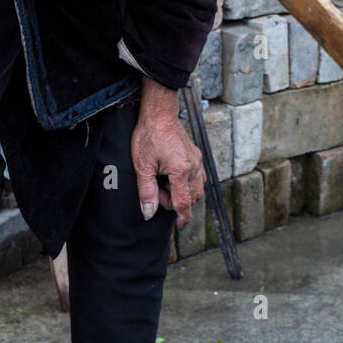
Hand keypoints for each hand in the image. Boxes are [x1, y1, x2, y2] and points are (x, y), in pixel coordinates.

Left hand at [131, 83, 204, 229]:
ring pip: (198, 188)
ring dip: (183, 193)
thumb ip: (147, 192)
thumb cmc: (149, 137)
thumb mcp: (142, 166)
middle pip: (192, 197)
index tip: (180, 227)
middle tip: (158, 191)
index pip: (184, 203)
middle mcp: (194, 167)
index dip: (182, 218)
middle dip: (176, 201)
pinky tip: (175, 178)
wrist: (159, 115)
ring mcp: (198, 160)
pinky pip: (199, 177)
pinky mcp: (197, 155)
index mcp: (181, 171)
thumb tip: (149, 212)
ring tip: (165, 183)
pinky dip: (190, 184)